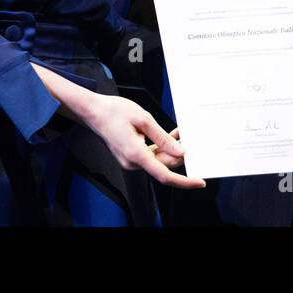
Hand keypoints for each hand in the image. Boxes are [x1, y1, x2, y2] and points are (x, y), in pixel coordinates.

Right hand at [80, 93, 205, 189]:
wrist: (93, 111)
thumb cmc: (114, 111)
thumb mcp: (143, 119)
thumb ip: (163, 137)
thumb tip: (180, 151)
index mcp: (136, 154)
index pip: (165, 175)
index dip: (184, 181)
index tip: (199, 181)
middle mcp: (132, 162)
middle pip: (163, 166)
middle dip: (179, 156)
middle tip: (191, 140)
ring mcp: (130, 160)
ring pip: (158, 160)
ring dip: (171, 150)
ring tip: (180, 134)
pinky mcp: (130, 156)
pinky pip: (150, 156)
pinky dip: (161, 148)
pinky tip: (169, 136)